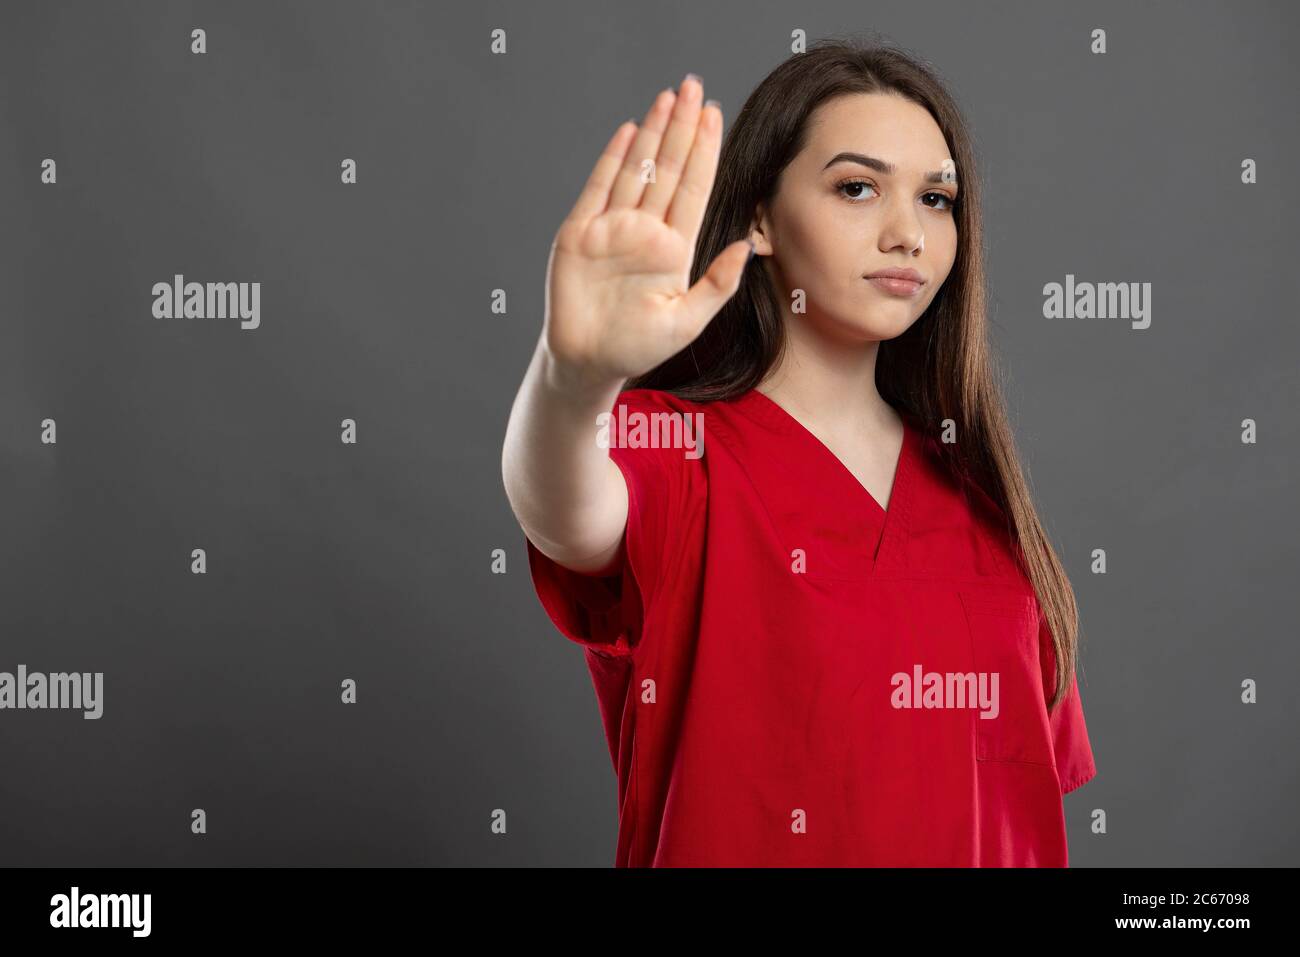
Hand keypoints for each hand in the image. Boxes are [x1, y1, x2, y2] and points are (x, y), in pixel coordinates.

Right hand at [542, 74, 752, 388]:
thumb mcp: (688, 320)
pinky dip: (613, 160)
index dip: (705, 151)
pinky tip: (630, 132)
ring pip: (637, 169)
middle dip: (682, 127)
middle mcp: (645, 231)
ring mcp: (612, 229)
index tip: (715, 115)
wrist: (587, 362)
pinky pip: (599, 189)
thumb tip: (747, 246)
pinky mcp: (580, 234)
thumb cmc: (638, 347)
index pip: (694, 188)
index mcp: (674, 248)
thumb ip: (718, 285)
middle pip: (668, 168)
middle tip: (694, 86)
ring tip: (667, 97)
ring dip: (652, 133)